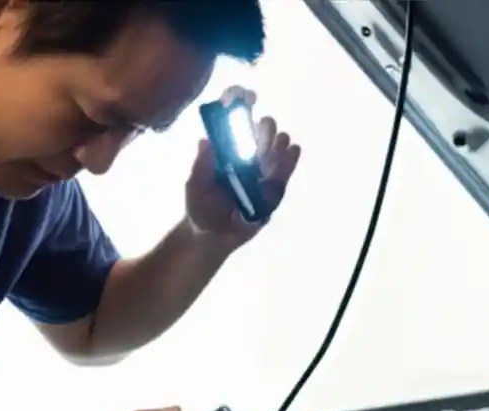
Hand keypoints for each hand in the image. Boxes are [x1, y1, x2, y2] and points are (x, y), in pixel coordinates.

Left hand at [185, 85, 301, 252]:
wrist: (213, 237)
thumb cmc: (200, 208)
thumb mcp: (195, 186)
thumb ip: (200, 166)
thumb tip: (205, 140)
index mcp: (226, 151)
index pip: (235, 124)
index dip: (241, 107)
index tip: (248, 95)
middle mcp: (247, 158)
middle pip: (259, 136)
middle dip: (263, 129)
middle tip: (264, 125)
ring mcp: (261, 174)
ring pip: (273, 152)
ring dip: (277, 143)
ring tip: (280, 138)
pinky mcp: (272, 191)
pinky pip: (283, 174)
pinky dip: (289, 161)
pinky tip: (293, 149)